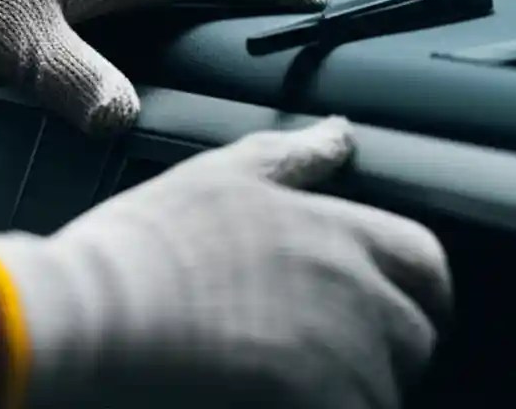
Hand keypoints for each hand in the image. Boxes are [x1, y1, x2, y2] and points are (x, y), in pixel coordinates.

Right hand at [0, 118, 451, 408]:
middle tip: (323, 351)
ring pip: (385, 388)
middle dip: (385, 346)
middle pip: (415, 334)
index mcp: (338, 230)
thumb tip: (341, 134)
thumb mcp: (220, 177)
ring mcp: (343, 359)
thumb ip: (294, 156)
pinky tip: (272, 400)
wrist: (90, 317)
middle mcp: (355, 292)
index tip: (391, 304)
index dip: (416, 288)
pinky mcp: (321, 407)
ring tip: (284, 380)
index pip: (425, 262)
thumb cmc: (143, 248)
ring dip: (353, 388)